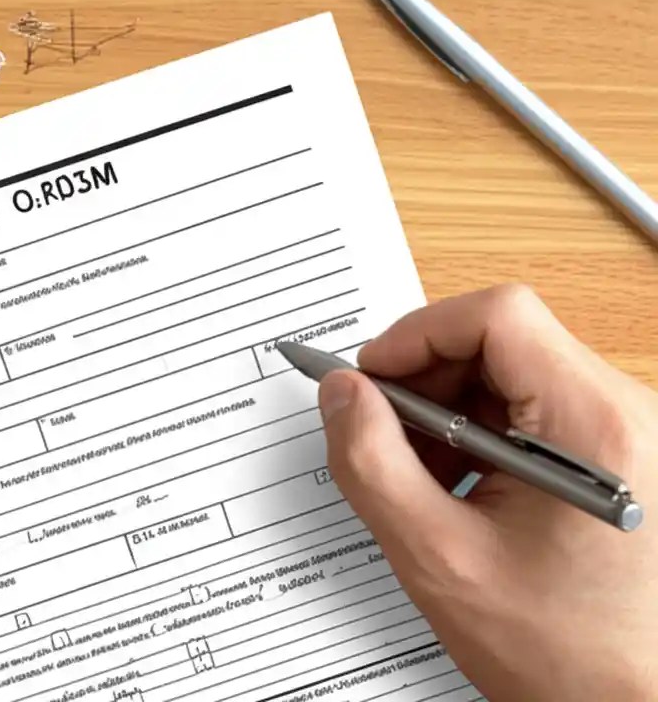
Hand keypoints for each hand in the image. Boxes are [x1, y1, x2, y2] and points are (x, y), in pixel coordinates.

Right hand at [315, 284, 657, 700]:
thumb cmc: (565, 652)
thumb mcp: (438, 556)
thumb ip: (373, 463)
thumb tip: (342, 394)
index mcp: (594, 427)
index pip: (497, 317)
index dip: (417, 337)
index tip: (371, 380)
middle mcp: (626, 416)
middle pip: (504, 339)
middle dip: (427, 380)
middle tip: (382, 434)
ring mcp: (627, 434)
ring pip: (515, 373)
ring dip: (451, 411)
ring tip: (421, 476)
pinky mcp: (617, 455)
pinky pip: (536, 410)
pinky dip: (482, 435)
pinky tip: (458, 489)